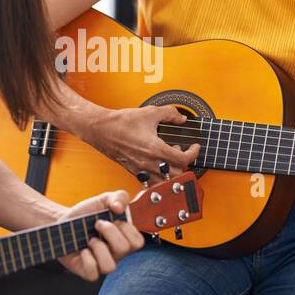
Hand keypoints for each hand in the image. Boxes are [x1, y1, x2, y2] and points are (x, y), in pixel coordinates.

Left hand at [56, 189, 145, 280]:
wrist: (64, 220)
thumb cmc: (87, 213)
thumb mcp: (105, 199)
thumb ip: (120, 197)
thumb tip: (120, 207)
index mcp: (123, 238)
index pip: (138, 242)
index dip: (126, 228)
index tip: (114, 218)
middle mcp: (115, 253)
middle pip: (124, 249)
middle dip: (109, 231)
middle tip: (97, 224)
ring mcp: (102, 263)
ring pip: (110, 267)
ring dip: (99, 248)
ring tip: (90, 240)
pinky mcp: (88, 271)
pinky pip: (93, 273)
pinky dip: (87, 259)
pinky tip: (83, 250)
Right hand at [82, 105, 199, 180]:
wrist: (100, 129)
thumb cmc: (121, 123)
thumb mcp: (149, 112)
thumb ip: (169, 113)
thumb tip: (181, 117)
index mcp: (156, 149)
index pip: (184, 159)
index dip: (194, 153)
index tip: (194, 147)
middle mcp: (149, 163)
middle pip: (177, 174)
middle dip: (184, 163)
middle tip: (181, 151)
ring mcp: (141, 170)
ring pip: (164, 182)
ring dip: (172, 173)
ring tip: (169, 159)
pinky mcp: (134, 172)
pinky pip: (151, 182)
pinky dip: (159, 177)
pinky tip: (157, 164)